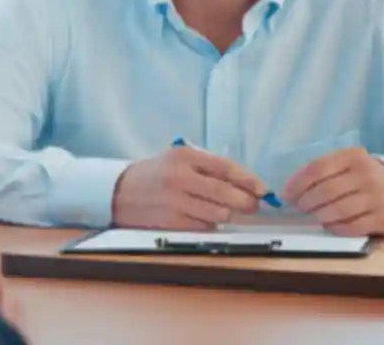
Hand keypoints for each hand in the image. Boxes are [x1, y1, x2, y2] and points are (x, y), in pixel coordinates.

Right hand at [112, 146, 265, 229]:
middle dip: (246, 202)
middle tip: (253, 206)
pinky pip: (204, 227)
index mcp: (184, 157)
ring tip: (228, 212)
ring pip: (218, 213)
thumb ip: (208, 166)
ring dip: (228, 215)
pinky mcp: (170, 221)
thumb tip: (246, 183)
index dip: (249, 180)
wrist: (120, 191)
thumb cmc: (157, 174)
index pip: (226, 168)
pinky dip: (210, 224)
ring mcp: (175, 201)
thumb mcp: (178, 159)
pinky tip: (206, 219)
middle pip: (225, 193)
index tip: (263, 190)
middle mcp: (180, 177)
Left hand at [281, 147, 383, 235]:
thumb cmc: (366, 177)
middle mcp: (367, 175)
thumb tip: (291, 190)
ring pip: (338, 210)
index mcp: (354, 157)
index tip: (286, 194)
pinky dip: (336, 228)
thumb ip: (322, 172)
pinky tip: (330, 225)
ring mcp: (378, 198)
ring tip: (314, 216)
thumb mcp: (348, 164)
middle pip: (326, 190)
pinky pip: (352, 227)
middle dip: (307, 202)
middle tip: (301, 207)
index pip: (318, 168)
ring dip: (319, 215)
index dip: (297, 183)